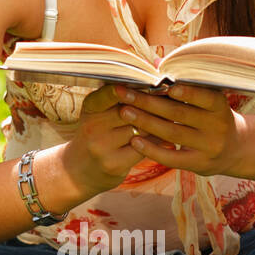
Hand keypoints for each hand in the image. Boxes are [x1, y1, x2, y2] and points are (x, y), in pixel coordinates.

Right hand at [64, 82, 169, 197]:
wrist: (78, 172)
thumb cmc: (97, 136)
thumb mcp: (97, 115)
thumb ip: (117, 101)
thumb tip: (154, 86)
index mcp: (90, 108)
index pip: (113, 92)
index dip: (135, 89)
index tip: (156, 83)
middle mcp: (92, 125)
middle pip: (133, 110)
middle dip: (154, 106)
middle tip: (176, 100)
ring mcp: (101, 146)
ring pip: (141, 130)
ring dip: (160, 124)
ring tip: (176, 118)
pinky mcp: (113, 164)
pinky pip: (143, 149)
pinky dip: (157, 143)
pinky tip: (168, 140)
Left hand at [113, 82, 246, 176]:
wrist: (235, 151)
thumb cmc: (211, 117)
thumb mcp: (207, 100)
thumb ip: (183, 83)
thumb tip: (155, 61)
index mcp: (220, 107)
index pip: (205, 97)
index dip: (188, 92)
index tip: (166, 85)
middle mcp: (217, 127)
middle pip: (179, 113)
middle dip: (149, 102)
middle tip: (125, 93)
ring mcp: (208, 147)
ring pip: (172, 133)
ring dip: (145, 122)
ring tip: (124, 112)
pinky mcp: (198, 164)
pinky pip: (172, 158)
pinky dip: (152, 149)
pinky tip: (134, 141)